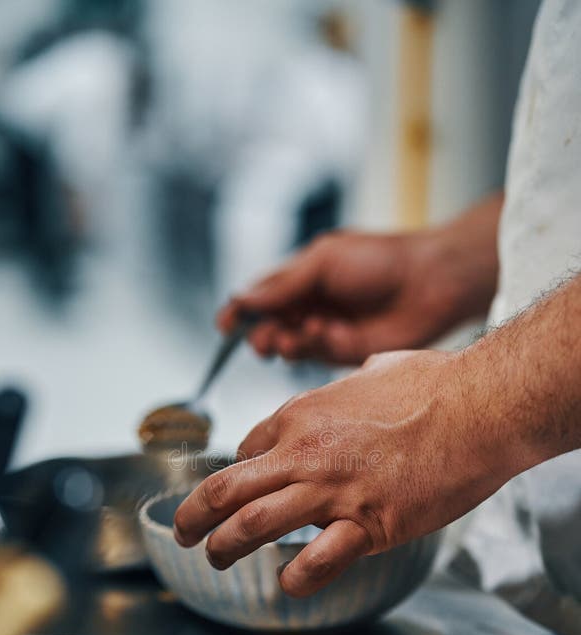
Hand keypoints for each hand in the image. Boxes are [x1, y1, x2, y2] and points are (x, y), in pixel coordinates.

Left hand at [174, 350, 509, 596]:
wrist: (479, 407)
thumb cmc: (436, 384)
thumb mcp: (377, 368)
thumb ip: (355, 380)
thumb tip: (361, 376)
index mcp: (302, 415)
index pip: (246, 451)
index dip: (234, 476)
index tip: (234, 491)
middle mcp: (304, 452)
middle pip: (227, 490)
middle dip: (195, 516)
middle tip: (185, 533)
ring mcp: (332, 490)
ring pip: (254, 525)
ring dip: (226, 547)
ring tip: (216, 559)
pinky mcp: (367, 524)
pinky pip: (316, 561)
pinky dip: (294, 578)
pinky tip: (287, 585)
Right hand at [217, 194, 501, 364]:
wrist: (429, 283)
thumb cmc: (379, 260)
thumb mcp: (323, 262)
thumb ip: (283, 285)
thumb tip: (242, 299)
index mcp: (302, 276)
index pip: (260, 295)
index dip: (239, 310)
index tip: (224, 324)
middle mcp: (310, 304)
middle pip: (268, 325)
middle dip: (259, 333)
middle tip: (262, 338)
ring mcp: (325, 330)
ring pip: (287, 344)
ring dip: (282, 342)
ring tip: (289, 337)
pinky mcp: (343, 352)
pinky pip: (313, 355)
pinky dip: (311, 346)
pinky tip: (324, 332)